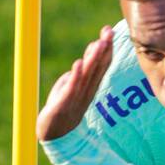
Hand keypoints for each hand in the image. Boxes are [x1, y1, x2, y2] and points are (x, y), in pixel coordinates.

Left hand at [37, 26, 113, 140]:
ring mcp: (76, 96)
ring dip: (93, 59)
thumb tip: (86, 56)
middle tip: (109, 32)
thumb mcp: (73, 87)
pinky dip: (75, 76)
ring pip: (87, 75)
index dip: (106, 47)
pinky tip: (78, 63)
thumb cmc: (64, 108)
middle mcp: (86, 90)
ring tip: (98, 43)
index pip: (101, 63)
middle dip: (103, 48)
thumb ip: (80, 72)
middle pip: (97, 67)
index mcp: (90, 85)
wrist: (55, 134)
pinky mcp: (64, 103)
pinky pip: (71, 88)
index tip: (109, 30)